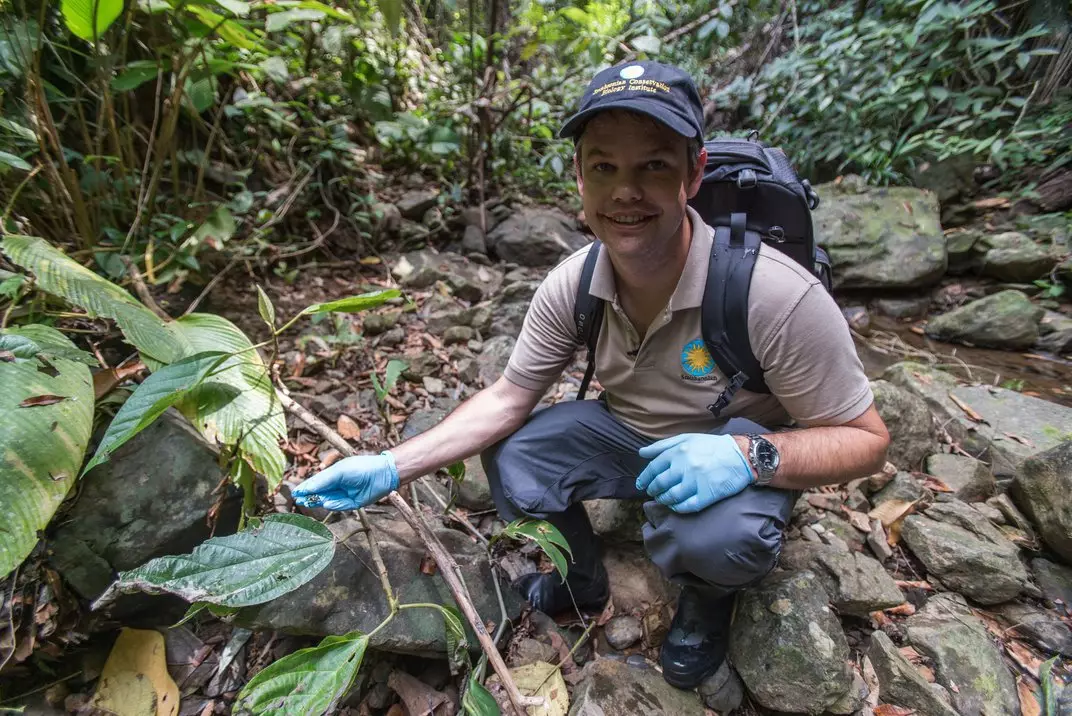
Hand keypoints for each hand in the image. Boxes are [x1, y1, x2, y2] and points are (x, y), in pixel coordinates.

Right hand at [292, 452, 398, 510]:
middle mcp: (338, 486)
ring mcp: (345, 495)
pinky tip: (325, 503)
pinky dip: (333, 505)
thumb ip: (323, 480)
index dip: (307, 487)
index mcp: (334, 475)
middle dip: (310, 496)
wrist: (382, 473)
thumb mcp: (339, 472)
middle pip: (320, 493)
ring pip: (328, 500)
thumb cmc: (361, 468)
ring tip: (307, 502)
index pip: (317, 483)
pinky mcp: (353, 503)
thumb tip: (308, 488)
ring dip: (319, 501)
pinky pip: (340, 506)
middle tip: (299, 500)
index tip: (296, 492)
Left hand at [636, 434, 752, 512]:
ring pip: (671, 496)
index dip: (645, 478)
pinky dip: (678, 508)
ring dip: (663, 500)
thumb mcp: (687, 439)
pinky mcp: (707, 495)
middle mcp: (685, 467)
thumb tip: (641, 453)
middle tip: (652, 492)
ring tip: (663, 499)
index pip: (654, 468)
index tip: (642, 484)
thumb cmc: (712, 447)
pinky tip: (676, 506)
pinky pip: (687, 506)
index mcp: (679, 452)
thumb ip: (662, 446)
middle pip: (660, 484)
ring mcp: (696, 482)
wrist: (741, 456)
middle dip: (653, 490)